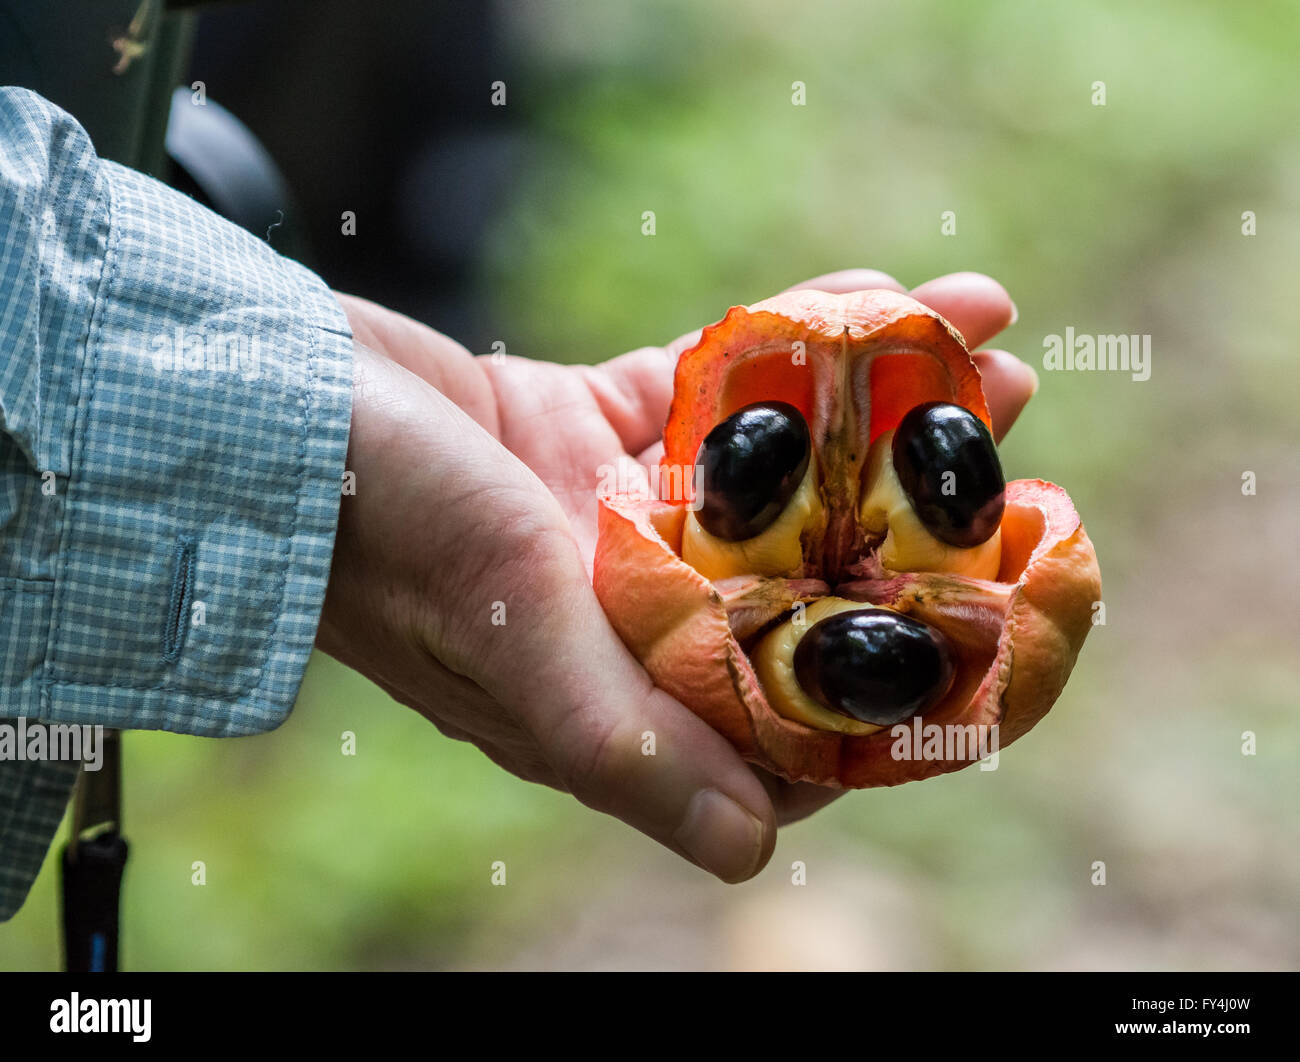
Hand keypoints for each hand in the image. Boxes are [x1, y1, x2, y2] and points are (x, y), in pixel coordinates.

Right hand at [324, 270, 1034, 877]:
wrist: (272, 403)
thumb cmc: (375, 532)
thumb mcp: (515, 642)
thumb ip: (630, 745)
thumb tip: (750, 856)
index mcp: (617, 686)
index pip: (789, 699)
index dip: (900, 655)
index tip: (993, 599)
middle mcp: (629, 609)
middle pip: (806, 567)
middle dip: (915, 503)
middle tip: (1008, 438)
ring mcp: (616, 515)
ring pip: (776, 469)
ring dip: (878, 408)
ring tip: (981, 346)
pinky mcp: (593, 428)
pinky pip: (715, 390)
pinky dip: (791, 344)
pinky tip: (881, 292)